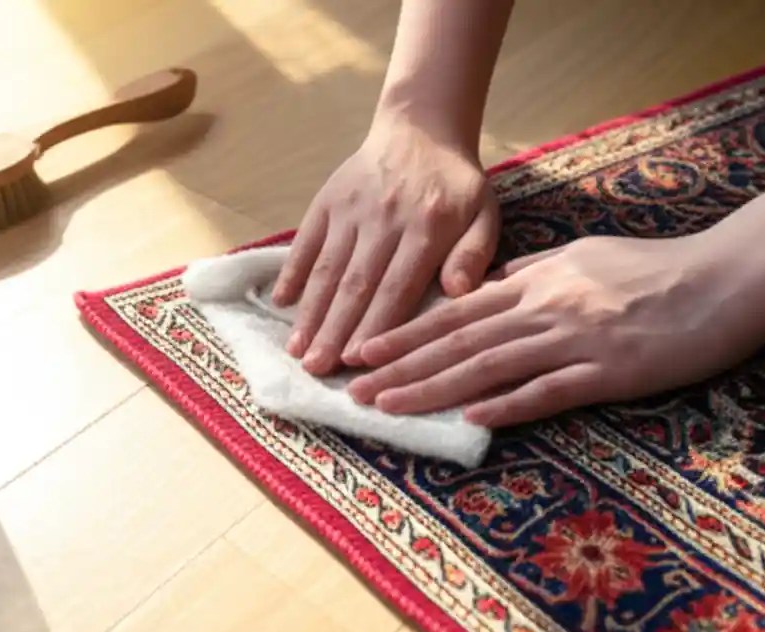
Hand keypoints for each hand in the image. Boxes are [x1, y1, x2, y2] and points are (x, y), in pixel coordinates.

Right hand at [272, 115, 500, 375]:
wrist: (421, 128)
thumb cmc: (456, 185)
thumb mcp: (484, 214)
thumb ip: (475, 254)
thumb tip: (459, 293)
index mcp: (428, 228)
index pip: (398, 287)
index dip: (375, 326)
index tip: (357, 362)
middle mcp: (385, 219)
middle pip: (356, 284)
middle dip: (335, 331)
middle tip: (317, 370)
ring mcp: (351, 209)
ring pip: (328, 268)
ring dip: (310, 311)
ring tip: (296, 350)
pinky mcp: (328, 200)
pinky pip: (306, 240)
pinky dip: (292, 271)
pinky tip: (280, 302)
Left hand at [348, 232, 764, 426]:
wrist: (724, 278)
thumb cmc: (653, 268)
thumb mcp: (583, 256)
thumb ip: (533, 272)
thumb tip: (490, 283)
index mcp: (537, 279)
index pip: (456, 310)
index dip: (405, 333)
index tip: (364, 351)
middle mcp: (545, 306)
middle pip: (459, 339)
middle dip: (401, 367)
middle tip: (354, 388)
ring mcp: (575, 338)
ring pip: (489, 365)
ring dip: (434, 389)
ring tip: (390, 408)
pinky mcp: (609, 370)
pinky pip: (549, 390)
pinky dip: (508, 405)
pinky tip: (471, 419)